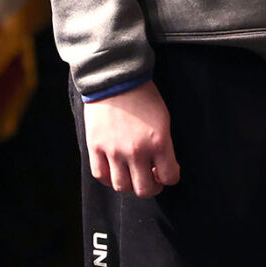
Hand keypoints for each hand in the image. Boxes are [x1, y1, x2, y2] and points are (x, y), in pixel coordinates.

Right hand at [83, 81, 179, 197]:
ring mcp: (114, 151)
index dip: (170, 177)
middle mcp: (136, 151)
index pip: (169, 177)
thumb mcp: (163, 119)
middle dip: (151, 187)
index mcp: (158, 142)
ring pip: (122, 187)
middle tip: (151, 178)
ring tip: (131, 174)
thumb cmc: (143, 95)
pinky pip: (101, 175)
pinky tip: (114, 170)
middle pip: (145, 189)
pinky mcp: (95, 147)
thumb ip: (163, 145)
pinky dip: (109, 178)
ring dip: (129, 185)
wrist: (115, 77)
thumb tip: (160, 166)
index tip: (166, 171)